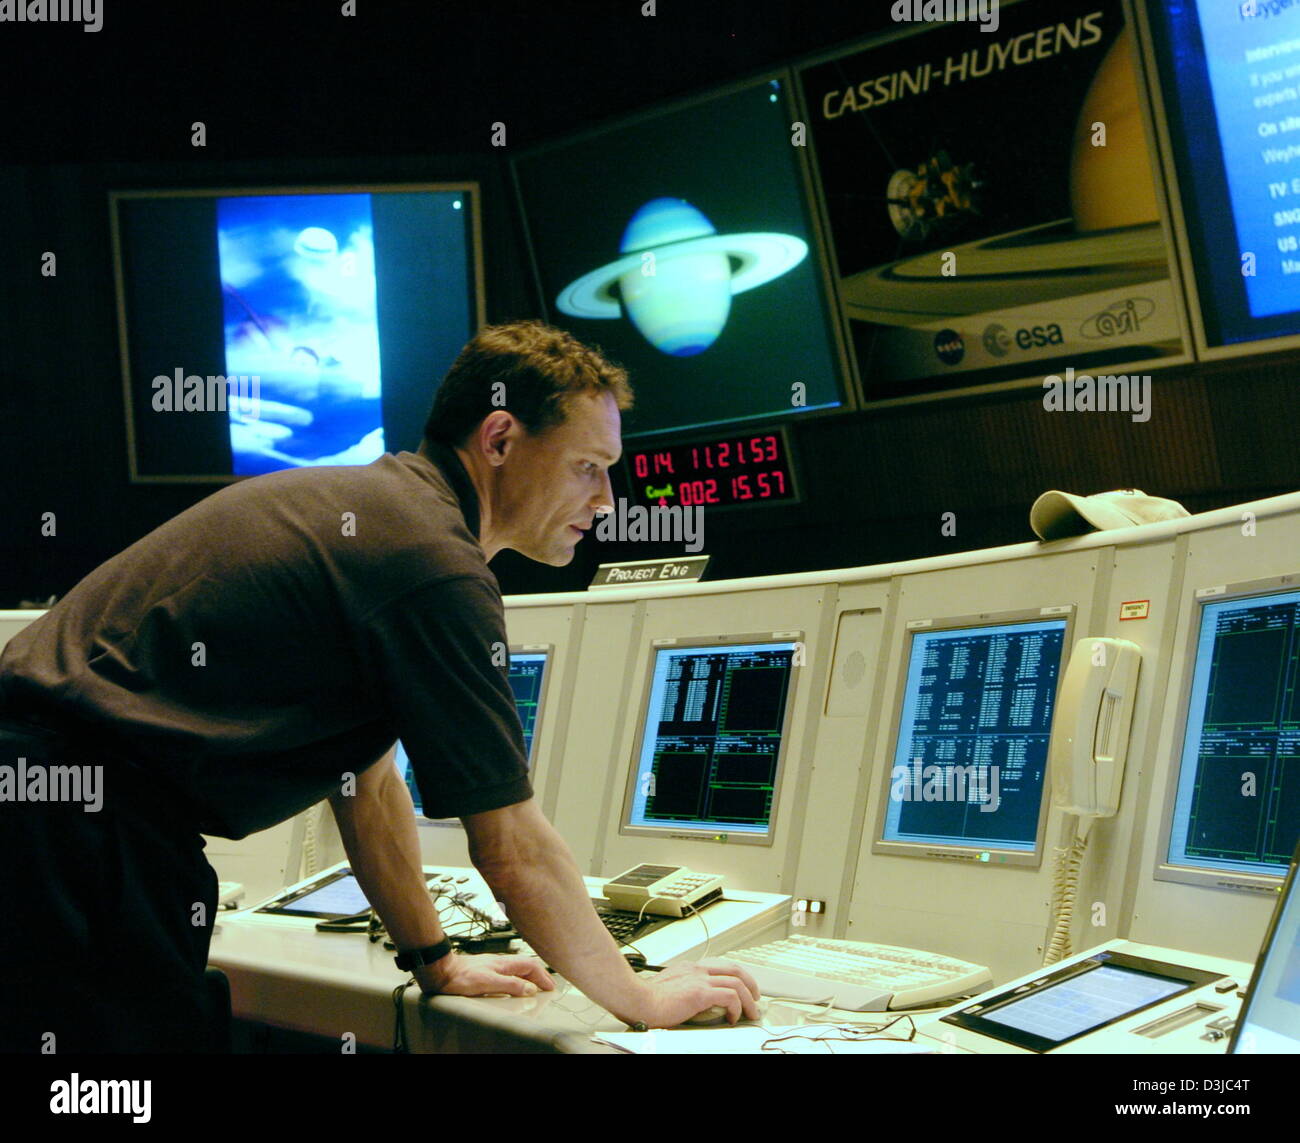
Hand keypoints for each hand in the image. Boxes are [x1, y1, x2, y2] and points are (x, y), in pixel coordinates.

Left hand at [415, 952, 555, 998]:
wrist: (442, 971)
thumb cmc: (461, 976)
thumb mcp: (488, 982)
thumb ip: (510, 984)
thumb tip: (530, 988)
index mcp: (504, 963)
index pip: (531, 966)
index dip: (543, 976)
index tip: (550, 987)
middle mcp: (501, 962)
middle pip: (526, 966)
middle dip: (540, 974)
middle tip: (548, 985)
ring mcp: (493, 966)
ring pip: (518, 968)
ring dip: (530, 976)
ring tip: (536, 985)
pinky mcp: (486, 971)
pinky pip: (509, 973)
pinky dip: (518, 978)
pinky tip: (514, 984)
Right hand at [628, 959, 761, 1027]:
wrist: (636, 999)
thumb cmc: (645, 998)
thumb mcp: (667, 987)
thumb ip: (681, 989)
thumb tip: (687, 1002)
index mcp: (689, 969)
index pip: (720, 967)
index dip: (735, 976)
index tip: (741, 988)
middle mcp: (697, 970)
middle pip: (734, 969)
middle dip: (750, 983)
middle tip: (755, 997)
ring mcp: (699, 980)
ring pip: (736, 983)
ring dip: (748, 999)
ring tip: (750, 1012)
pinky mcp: (700, 994)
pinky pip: (730, 997)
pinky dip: (737, 1008)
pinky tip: (734, 1018)